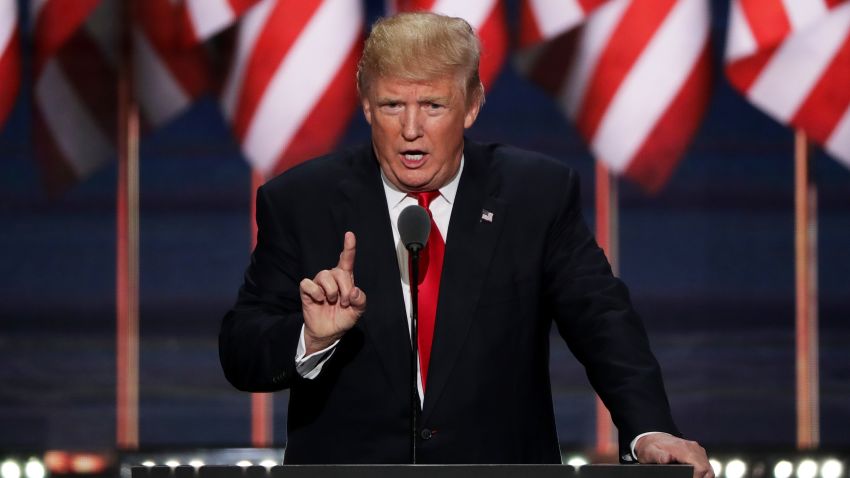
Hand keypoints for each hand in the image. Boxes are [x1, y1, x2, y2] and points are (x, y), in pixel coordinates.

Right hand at [299, 232, 366, 353]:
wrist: (329, 332)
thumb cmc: (343, 318)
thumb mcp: (358, 311)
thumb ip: (361, 300)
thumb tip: (354, 291)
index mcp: (345, 280)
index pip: (346, 260)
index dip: (348, 247)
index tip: (350, 235)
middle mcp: (332, 278)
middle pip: (338, 271)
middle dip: (345, 287)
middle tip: (345, 302)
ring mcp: (319, 284)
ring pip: (324, 275)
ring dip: (331, 291)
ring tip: (332, 301)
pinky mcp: (307, 291)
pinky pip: (308, 284)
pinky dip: (316, 293)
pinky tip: (319, 300)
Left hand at [635, 433, 713, 477]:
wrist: (652, 437)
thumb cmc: (651, 446)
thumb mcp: (650, 452)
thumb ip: (658, 456)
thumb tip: (667, 458)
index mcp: (683, 448)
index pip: (700, 467)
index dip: (698, 477)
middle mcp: (692, 447)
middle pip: (706, 468)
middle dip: (702, 477)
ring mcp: (695, 449)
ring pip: (708, 466)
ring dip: (704, 475)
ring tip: (693, 477)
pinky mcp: (696, 451)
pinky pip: (705, 463)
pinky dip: (703, 471)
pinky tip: (695, 474)